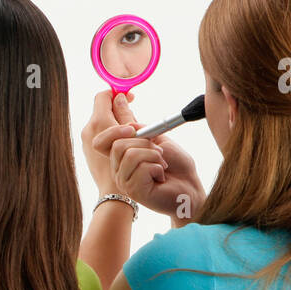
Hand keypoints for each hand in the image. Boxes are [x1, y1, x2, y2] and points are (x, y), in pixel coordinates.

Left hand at [82, 89, 129, 195]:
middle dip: (116, 107)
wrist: (114, 192)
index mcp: (99, 123)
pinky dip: (109, 130)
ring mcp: (85, 138)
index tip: (130, 97)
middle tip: (131, 111)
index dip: (117, 93)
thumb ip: (125, 114)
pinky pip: (98, 131)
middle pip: (101, 107)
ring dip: (114, 119)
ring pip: (100, 119)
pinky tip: (121, 140)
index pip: (103, 96)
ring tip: (129, 129)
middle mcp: (88, 128)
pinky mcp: (86, 147)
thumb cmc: (127, 166)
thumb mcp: (131, 136)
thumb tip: (121, 97)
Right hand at [94, 105, 204, 221]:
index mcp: (120, 156)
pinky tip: (161, 177)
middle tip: (159, 153)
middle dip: (145, 142)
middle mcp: (118, 169)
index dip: (113, 130)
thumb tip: (119, 98)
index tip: (132, 128)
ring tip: (161, 165)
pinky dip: (157, 168)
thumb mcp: (156, 138)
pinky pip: (141, 167)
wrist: (190, 187)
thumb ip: (136, 126)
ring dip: (153, 156)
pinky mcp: (133, 190)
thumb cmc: (176, 165)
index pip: (100, 141)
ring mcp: (124, 181)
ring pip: (130, 154)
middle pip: (118, 144)